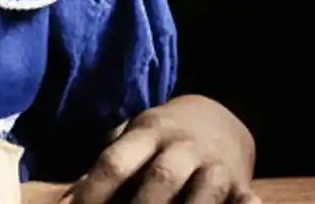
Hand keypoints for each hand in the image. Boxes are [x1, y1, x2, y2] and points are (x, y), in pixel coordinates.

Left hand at [66, 95, 257, 203]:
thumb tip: (68, 198)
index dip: (95, 188)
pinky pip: (246, 200)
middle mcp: (183, 146)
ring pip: (205, 192)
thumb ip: (107, 164)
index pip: (116, 160)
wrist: (218, 118)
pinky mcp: (242, 183)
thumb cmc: (160, 137)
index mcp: (148, 132)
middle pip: (162, 177)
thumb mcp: (131, 137)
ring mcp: (215, 165)